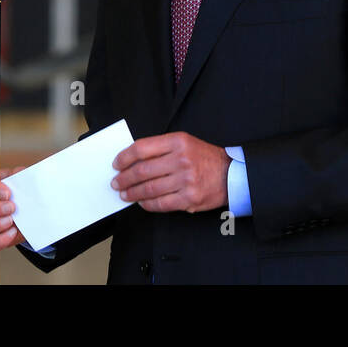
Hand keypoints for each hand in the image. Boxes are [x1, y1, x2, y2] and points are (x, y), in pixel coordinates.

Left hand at [112, 132, 230, 212]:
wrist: (231, 174)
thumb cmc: (204, 158)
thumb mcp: (185, 143)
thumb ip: (161, 149)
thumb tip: (132, 160)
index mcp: (178, 141)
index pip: (142, 148)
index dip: (124, 157)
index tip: (116, 164)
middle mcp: (181, 159)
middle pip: (142, 170)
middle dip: (124, 178)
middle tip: (116, 183)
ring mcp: (186, 180)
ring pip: (148, 189)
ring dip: (132, 193)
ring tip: (125, 194)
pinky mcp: (189, 198)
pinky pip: (160, 204)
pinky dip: (147, 204)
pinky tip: (141, 202)